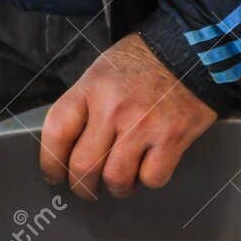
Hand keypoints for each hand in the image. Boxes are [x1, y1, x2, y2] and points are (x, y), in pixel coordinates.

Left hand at [40, 34, 216, 198]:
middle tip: (84, 188)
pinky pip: (152, 178)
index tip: (53, 174)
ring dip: (115, 187)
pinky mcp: (173, 138)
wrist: (191, 51)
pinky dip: (147, 180)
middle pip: (83, 164)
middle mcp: (113, 109)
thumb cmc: (143, 63)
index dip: (50, 161)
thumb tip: (67, 144)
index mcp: (90, 89)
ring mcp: (143, 126)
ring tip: (117, 183)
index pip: (56, 132)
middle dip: (80, 185)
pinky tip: (146, 169)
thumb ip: (84, 106)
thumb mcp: (100, 72)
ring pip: (116, 178)